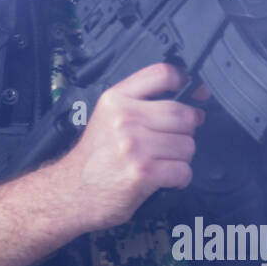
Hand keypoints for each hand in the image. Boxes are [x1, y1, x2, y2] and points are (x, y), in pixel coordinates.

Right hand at [52, 63, 204, 233]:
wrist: (71, 191)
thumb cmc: (95, 157)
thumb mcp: (107, 117)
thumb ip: (139, 102)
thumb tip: (191, 98)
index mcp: (116, 99)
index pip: (162, 74)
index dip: (186, 82)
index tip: (195, 95)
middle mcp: (124, 118)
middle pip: (183, 114)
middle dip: (187, 131)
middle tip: (173, 140)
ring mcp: (134, 145)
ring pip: (187, 145)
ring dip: (181, 158)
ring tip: (162, 162)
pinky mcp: (143, 172)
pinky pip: (183, 171)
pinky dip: (180, 179)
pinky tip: (164, 179)